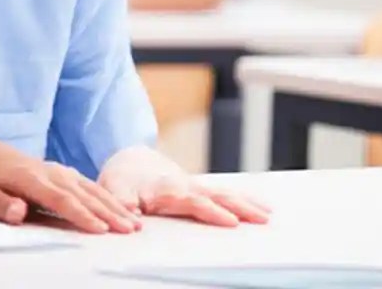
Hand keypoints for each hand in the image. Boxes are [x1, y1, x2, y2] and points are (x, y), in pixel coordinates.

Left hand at [0, 153, 141, 233]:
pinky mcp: (66, 173)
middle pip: (84, 195)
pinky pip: (91, 185)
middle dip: (109, 213)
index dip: (81, 214)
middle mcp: (51, 173)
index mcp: (32, 179)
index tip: (100, 229)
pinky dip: (109, 198)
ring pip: (92, 189)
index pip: (61, 199)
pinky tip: (123, 210)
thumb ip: (1, 205)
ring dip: (115, 206)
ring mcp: (61, 171)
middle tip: (129, 230)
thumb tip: (18, 212)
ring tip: (134, 223)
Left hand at [98, 149, 270, 226]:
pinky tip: (263, 208)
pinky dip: (244, 199)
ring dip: (246, 203)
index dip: (211, 210)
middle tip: (262, 218)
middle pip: (215, 196)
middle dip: (238, 207)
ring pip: (224, 193)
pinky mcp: (200, 189)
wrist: (129, 159)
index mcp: (165, 188)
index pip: (192, 201)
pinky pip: (225, 194)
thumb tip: (131, 218)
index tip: (231, 221)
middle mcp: (184, 185)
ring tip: (268, 214)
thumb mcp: (113, 189)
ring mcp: (195, 186)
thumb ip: (122, 202)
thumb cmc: (121, 179)